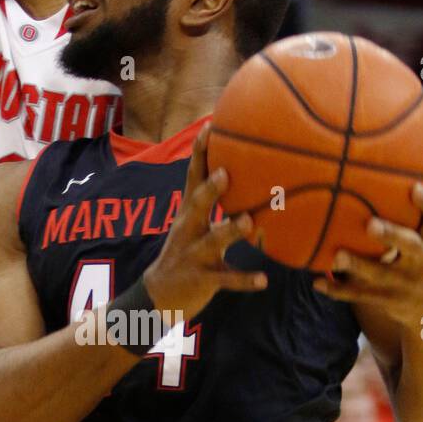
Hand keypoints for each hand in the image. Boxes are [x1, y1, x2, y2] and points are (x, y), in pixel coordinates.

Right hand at [144, 124, 266, 320]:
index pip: (192, 177)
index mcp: (189, 213)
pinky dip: (244, 280)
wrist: (159, 295)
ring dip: (229, 231)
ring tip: (247, 222)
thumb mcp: (196, 226)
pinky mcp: (202, 280)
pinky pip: (226, 280)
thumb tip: (246, 179)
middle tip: (226, 172)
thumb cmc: (187, 254)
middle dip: (210, 189)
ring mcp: (194, 255)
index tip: (210, 126)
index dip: (200, 152)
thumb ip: (216, 205)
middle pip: (197, 204)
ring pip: (211, 241)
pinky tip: (263, 280)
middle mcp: (189, 230)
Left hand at [313, 184, 422, 329]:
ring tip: (337, 256)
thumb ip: (409, 216)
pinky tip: (317, 282)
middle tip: (371, 224)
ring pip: (379, 274)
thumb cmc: (420, 262)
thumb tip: (375, 171)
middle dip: (391, 234)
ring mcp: (406, 283)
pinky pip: (360, 295)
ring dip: (357, 265)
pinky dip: (338, 290)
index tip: (413, 188)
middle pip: (409, 245)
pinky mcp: (389, 301)